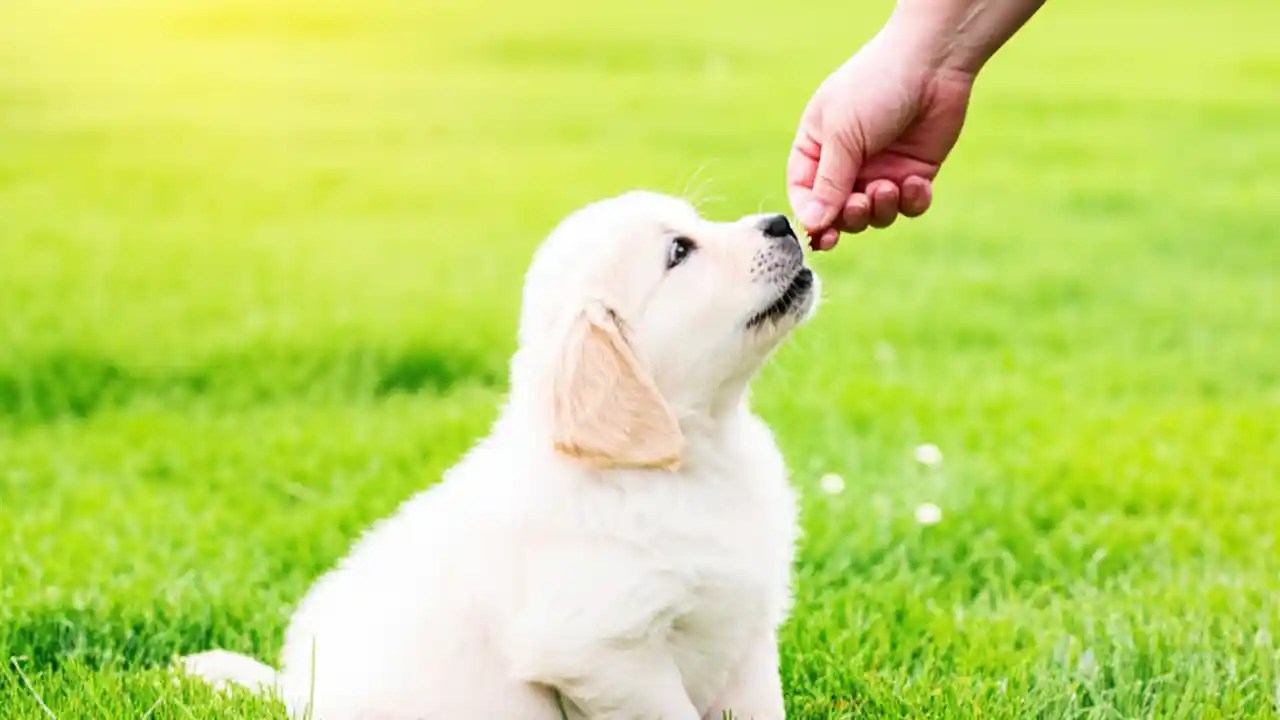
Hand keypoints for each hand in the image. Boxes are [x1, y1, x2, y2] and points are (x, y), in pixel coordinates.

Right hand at [786, 27, 973, 249]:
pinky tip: (916, 182)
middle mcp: (846, 163)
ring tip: (889, 187)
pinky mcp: (913, 173)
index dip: (811, 217)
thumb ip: (828, 183)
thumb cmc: (875, 86)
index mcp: (817, 147)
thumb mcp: (842, 134)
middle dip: (849, 216)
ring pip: (874, 216)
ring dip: (881, 209)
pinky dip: (911, 201)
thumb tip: (811, 225)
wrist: (933, 62)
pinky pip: (908, 206)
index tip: (821, 233)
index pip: (804, 195)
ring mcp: (880, 169)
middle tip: (860, 204)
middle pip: (838, 213)